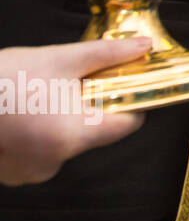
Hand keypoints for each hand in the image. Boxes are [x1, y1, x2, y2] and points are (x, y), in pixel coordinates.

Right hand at [0, 38, 151, 185]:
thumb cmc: (1, 80)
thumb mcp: (58, 60)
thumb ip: (106, 55)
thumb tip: (142, 47)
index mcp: (72, 135)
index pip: (127, 124)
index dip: (131, 101)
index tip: (123, 84)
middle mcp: (55, 162)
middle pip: (96, 132)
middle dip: (90, 107)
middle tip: (71, 84)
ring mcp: (32, 172)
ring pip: (69, 142)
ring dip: (63, 121)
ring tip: (41, 97)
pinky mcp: (15, 173)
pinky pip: (43, 153)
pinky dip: (41, 134)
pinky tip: (26, 114)